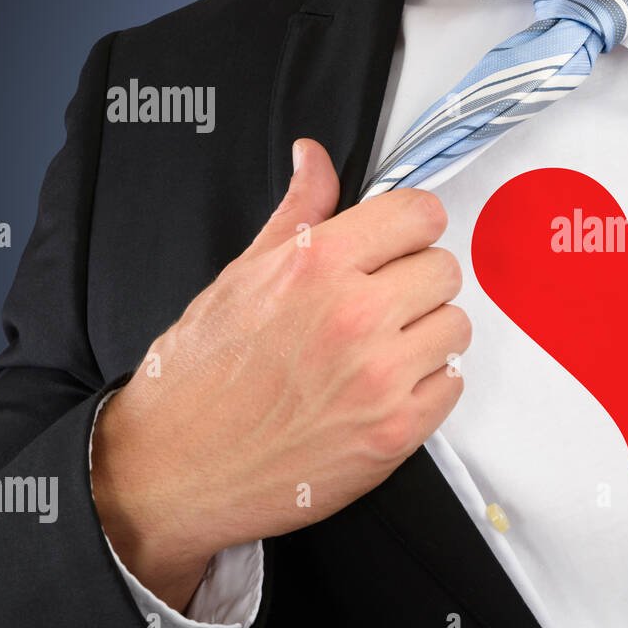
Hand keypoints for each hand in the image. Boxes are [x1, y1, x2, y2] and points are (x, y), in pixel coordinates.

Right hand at [91, 139, 469, 610]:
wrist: (172, 471)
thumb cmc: (197, 379)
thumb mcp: (240, 277)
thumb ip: (297, 213)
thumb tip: (314, 157)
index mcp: (317, 266)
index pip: (420, 213)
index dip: (410, 227)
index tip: (398, 243)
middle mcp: (355, 316)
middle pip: (445, 268)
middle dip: (415, 281)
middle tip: (380, 304)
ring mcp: (380, 378)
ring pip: (456, 326)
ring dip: (426, 334)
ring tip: (381, 349)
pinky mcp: (395, 433)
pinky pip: (453, 383)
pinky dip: (427, 384)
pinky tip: (384, 388)